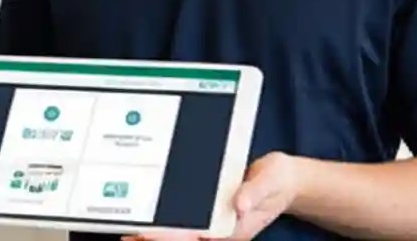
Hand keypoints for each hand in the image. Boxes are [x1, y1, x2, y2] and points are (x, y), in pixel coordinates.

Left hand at [124, 152, 296, 240]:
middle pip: (185, 240)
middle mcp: (221, 230)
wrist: (285, 181)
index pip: (197, 237)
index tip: (150, 234)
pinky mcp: (212, 215)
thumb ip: (254, 192)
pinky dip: (169, 224)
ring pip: (184, 235)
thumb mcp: (269, 182)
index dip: (173, 237)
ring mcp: (216, 225)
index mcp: (233, 228)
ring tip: (131, 235)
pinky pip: (187, 223)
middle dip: (159, 239)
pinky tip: (151, 220)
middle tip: (130, 237)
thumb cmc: (277, 182)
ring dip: (159, 235)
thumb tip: (239, 205)